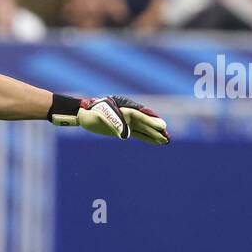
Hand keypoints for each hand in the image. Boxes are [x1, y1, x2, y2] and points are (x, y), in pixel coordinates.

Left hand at [53, 95, 169, 144]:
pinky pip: (138, 133)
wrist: (84, 114)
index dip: (152, 122)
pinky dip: (146, 137)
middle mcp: (129, 114)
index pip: (141, 117)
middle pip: (145, 123)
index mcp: (125, 109)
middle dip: (156, 130)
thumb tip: (126, 135)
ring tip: (166, 141)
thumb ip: (114, 124)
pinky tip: (155, 142)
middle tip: (167, 137)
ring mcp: (127, 121)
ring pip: (143, 129)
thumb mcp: (101, 118)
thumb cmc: (93, 114)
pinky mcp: (124, 128)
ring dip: (154, 135)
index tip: (162, 127)